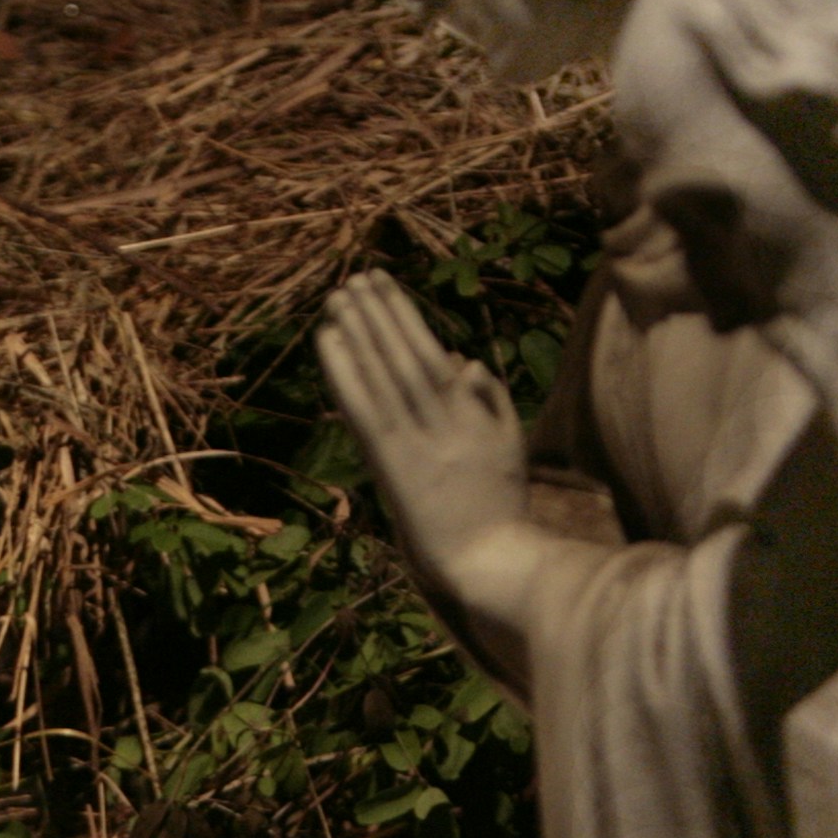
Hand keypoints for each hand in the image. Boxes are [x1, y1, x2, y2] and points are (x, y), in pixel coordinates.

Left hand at [316, 274, 531, 587]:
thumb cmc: (500, 507)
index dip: (405, 317)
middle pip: (404, 355)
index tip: (384, 286)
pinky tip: (328, 343)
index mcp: (474, 413)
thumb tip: (464, 359)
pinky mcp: (394, 466)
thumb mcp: (509, 445)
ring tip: (338, 299)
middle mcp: (445, 420)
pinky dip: (344, 372)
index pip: (432, 354)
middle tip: (355, 278)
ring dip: (359, 332)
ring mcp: (419, 441)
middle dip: (379, 314)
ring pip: (384, 373)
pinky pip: (364, 408)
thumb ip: (491, 399)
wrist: (491, 559)